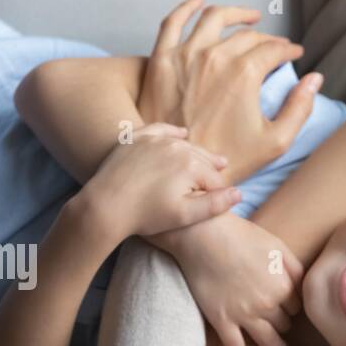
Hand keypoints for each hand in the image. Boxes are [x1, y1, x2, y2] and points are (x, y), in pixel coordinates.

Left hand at [78, 123, 238, 239]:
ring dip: (197, 151)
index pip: (215, 179)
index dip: (219, 191)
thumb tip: (239, 193)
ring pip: (185, 144)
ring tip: (208, 155)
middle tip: (223, 167)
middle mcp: (177, 146)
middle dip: (212, 166)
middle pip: (203, 158)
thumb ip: (215, 205)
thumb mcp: (185, 215)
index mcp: (192, 165)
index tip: (221, 198)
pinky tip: (181, 134)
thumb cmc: (147, 215)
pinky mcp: (138, 138)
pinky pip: (161, 130)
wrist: (106, 204)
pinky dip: (172, 132)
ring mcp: (156, 139)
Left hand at [137, 0, 322, 183]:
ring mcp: (185, 55)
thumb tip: (315, 79)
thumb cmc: (226, 161)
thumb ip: (300, 108)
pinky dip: (188, 6)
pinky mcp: (162, 60)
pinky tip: (200, 1)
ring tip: (249, 18)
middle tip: (275, 46)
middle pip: (248, 35)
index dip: (288, 50)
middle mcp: (215, 57)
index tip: (294, 54)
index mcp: (244, 74)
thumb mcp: (275, 142)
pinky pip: (173, 21)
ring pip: (215, 18)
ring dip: (237, 14)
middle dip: (268, 38)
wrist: (178, 171)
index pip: (273, 50)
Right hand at [150, 212, 303, 345]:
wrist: (203, 235)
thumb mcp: (277, 246)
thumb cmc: (240, 235)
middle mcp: (267, 306)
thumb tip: (305, 288)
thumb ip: (295, 268)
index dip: (291, 307)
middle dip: (283, 324)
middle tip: (278, 324)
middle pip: (284, 325)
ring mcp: (243, 316)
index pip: (296, 308)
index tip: (285, 306)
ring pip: (268, 342)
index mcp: (283, 287)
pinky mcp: (221, 321)